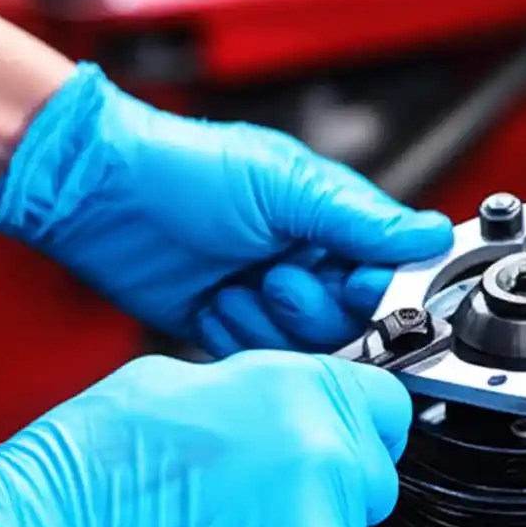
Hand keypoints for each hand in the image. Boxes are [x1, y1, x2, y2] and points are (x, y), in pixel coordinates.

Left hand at [0, 63, 451, 354]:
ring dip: (271, 323)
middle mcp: (303, 259)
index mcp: (329, 220)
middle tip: (277, 276)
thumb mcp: (284, 185)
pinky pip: (257, 359)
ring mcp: (264, 295)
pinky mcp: (225, 325)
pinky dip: (236, 338)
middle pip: (348, 321)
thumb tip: (431, 235)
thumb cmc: (183, 167)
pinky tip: (214, 304)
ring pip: (304, 347)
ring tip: (238, 284)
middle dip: (313, 307)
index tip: (355, 287)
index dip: (375, 291)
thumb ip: (361, 219)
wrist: (94, 194)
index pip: (384, 273)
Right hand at [0, 351, 408, 526]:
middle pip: (371, 479)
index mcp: (302, 390)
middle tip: (265, 498)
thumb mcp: (186, 383)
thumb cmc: (95, 461)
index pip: (388, 409)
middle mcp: (324, 455)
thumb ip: (263, 394)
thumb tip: (289, 408)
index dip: (360, 427)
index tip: (341, 442)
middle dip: (331, 488)